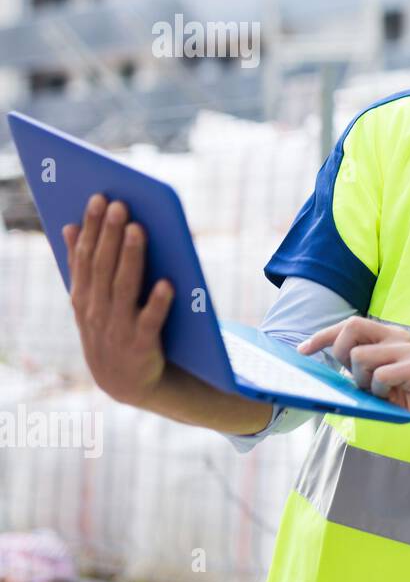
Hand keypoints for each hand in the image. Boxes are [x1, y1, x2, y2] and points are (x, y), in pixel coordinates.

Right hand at [63, 194, 174, 407]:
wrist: (125, 383)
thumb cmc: (110, 330)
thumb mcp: (89, 300)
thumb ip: (81, 265)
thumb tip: (69, 226)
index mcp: (83, 297)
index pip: (85, 256)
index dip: (91, 227)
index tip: (98, 197)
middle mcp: (96, 311)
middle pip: (103, 267)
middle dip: (109, 234)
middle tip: (119, 204)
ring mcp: (118, 329)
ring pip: (124, 288)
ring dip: (131, 258)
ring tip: (138, 229)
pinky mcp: (142, 346)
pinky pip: (150, 321)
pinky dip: (158, 302)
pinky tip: (168, 282)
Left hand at [297, 317, 409, 436]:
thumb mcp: (380, 375)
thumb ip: (361, 363)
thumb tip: (326, 359)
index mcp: (390, 336)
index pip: (351, 323)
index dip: (324, 335)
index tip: (303, 350)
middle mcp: (398, 337)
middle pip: (352, 328)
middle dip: (340, 352)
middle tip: (353, 376)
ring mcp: (408, 351)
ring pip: (360, 356)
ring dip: (362, 380)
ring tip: (380, 391)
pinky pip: (379, 376)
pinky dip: (379, 391)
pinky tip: (394, 397)